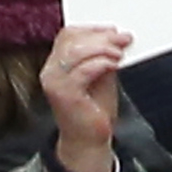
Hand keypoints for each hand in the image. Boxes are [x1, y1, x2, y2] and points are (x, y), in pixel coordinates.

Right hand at [39, 19, 134, 171]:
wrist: (88, 142)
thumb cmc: (93, 111)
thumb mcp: (101, 76)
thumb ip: (102, 57)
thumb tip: (114, 37)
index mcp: (56, 64)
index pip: (68, 35)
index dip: (92, 29)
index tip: (113, 30)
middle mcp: (50, 72)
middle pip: (71, 40)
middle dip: (100, 36)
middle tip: (122, 38)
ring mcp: (54, 83)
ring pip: (75, 52)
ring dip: (102, 48)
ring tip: (118, 53)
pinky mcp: (64, 94)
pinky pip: (82, 71)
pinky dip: (100, 63)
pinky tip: (113, 65)